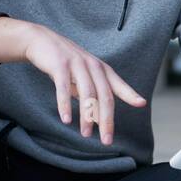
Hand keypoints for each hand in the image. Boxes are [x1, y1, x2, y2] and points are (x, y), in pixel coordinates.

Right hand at [0, 17, 144, 144]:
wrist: (40, 40)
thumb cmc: (63, 62)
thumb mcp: (82, 76)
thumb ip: (92, 92)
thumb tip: (99, 117)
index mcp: (100, 69)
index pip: (118, 84)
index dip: (130, 93)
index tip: (141, 103)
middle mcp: (92, 65)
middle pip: (105, 95)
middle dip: (107, 119)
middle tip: (107, 140)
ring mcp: (77, 64)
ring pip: (87, 94)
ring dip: (87, 116)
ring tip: (85, 134)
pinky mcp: (60, 65)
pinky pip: (63, 87)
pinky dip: (65, 105)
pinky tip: (66, 119)